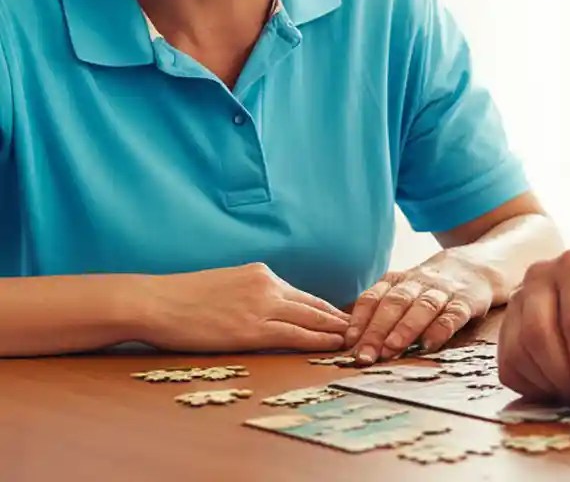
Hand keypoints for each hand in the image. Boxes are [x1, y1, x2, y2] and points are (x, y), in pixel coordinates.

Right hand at [139, 263, 349, 352]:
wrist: (154, 302)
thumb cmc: (181, 299)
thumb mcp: (225, 285)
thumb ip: (251, 294)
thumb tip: (268, 309)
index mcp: (261, 274)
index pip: (303, 294)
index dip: (327, 309)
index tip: (345, 318)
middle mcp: (267, 285)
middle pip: (315, 305)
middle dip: (341, 319)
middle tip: (365, 329)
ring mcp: (261, 306)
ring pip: (312, 319)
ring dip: (336, 331)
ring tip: (357, 340)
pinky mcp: (252, 328)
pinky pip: (295, 335)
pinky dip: (318, 341)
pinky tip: (334, 346)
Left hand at [345, 256, 494, 363]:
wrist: (479, 266)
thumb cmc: (433, 288)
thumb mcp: (407, 289)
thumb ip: (383, 310)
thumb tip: (353, 343)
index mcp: (399, 281)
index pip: (374, 297)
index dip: (360, 319)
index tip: (349, 341)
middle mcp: (419, 283)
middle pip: (394, 303)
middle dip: (377, 330)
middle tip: (364, 355)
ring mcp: (444, 291)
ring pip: (422, 306)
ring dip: (405, 328)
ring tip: (391, 350)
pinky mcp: (468, 302)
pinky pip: (453, 314)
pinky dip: (441, 329)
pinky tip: (429, 345)